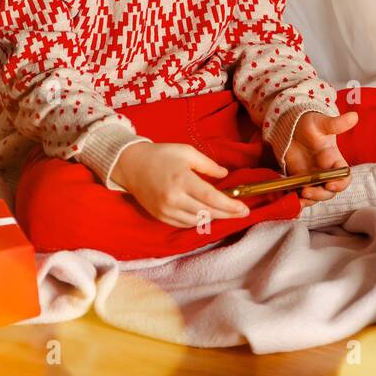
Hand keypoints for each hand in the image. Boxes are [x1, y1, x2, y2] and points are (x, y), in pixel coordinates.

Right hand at [109, 141, 251, 228]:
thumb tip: (225, 176)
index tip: (244, 208)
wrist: (131, 165)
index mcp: (182, 180)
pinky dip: (198, 221)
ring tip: (227, 212)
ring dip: (214, 218)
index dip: (229, 205)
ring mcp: (166, 210)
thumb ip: (208, 165)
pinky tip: (207, 214)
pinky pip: (184, 224)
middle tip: (242, 212)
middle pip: (207, 212)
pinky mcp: (160, 216)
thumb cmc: (161, 155)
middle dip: (227, 214)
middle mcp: (174, 198)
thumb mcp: (187, 152)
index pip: (211, 198)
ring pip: (197, 221)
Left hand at [284, 110, 359, 208]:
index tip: (331, 185)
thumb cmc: (309, 123)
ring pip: (315, 196)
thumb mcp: (321, 123)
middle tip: (306, 191)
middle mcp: (325, 171)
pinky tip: (289, 201)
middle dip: (319, 194)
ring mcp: (311, 177)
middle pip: (328, 191)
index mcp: (334, 159)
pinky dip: (296, 200)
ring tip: (297, 199)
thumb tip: (354, 116)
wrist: (291, 125)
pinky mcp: (298, 179)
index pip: (344, 176)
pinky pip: (300, 194)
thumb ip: (336, 123)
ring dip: (308, 201)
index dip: (340, 183)